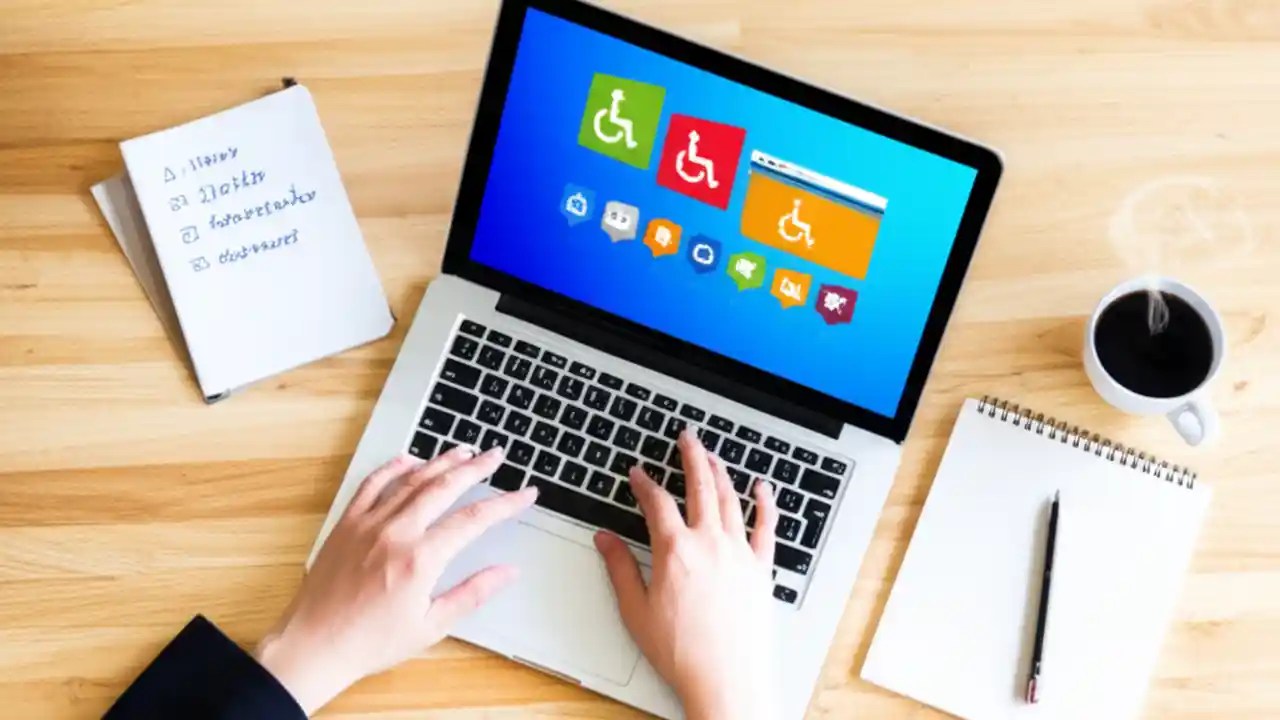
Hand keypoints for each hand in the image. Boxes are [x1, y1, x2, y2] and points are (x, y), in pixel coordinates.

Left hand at [254, 447, 535, 714]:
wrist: (314, 645)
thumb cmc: (370, 642)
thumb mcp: (431, 625)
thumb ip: (472, 593)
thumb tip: (507, 572)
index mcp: (420, 560)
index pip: (473, 520)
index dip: (505, 504)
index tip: (525, 493)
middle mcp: (395, 533)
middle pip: (444, 487)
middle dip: (475, 467)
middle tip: (496, 455)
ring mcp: (368, 524)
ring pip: (411, 479)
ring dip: (440, 461)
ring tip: (463, 451)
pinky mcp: (346, 524)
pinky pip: (372, 485)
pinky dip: (392, 468)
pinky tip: (409, 459)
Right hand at [595, 428, 779, 719]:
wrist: (727, 679)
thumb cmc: (683, 652)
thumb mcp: (636, 611)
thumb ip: (620, 569)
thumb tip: (605, 540)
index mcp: (675, 551)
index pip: (656, 503)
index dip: (643, 484)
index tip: (637, 474)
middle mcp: (710, 543)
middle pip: (700, 485)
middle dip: (691, 456)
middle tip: (686, 437)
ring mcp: (739, 553)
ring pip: (730, 499)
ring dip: (720, 471)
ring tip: (712, 455)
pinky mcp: (761, 568)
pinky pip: (766, 526)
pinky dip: (765, 503)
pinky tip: (762, 487)